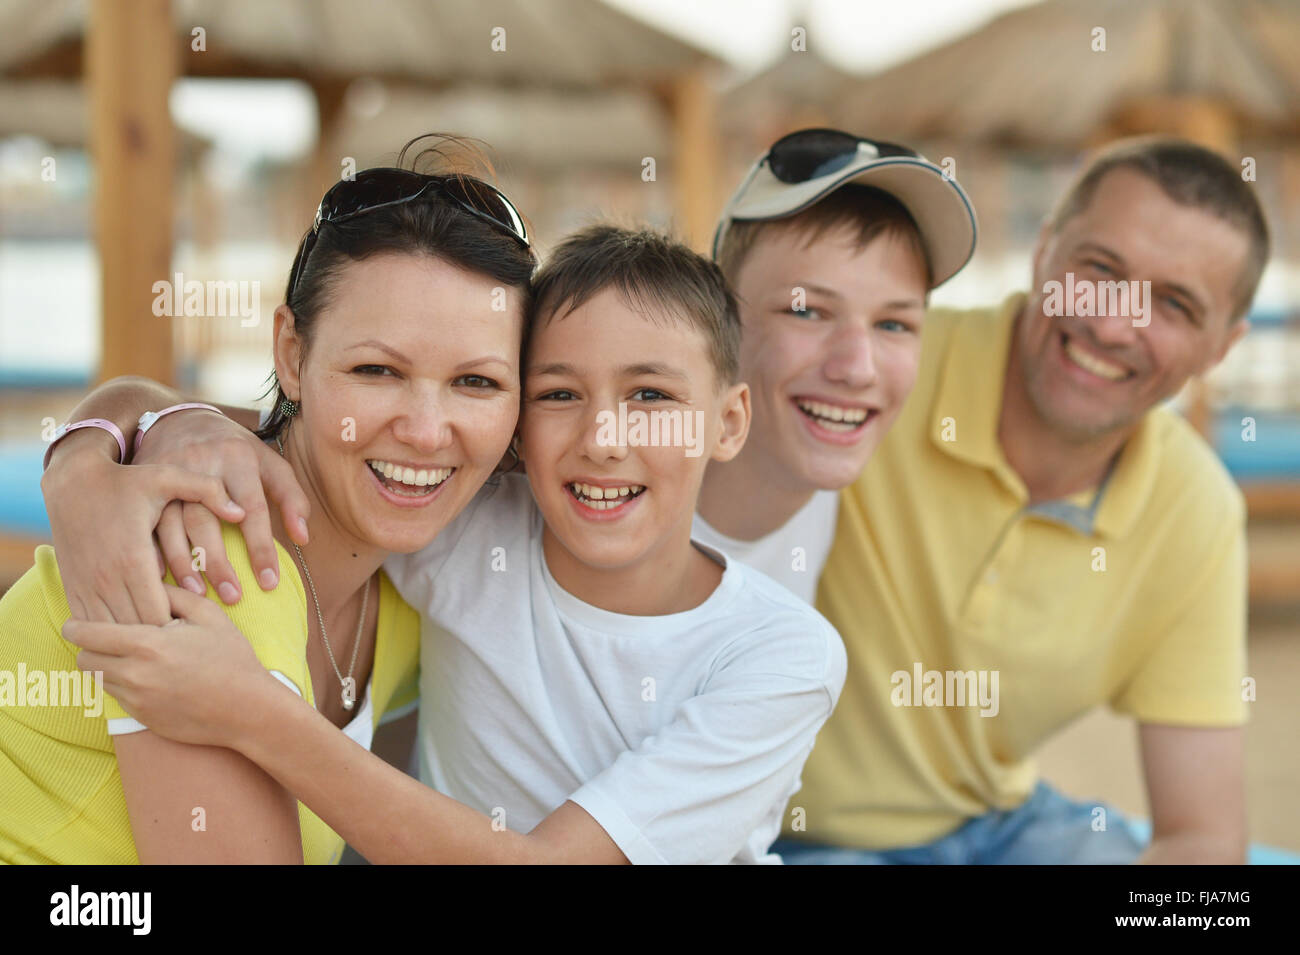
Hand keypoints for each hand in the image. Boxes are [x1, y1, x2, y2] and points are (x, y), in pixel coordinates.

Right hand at [42, 441, 246, 624]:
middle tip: (186, 641)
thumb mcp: (167, 477)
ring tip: (163, 641)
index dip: (180, 628)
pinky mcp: (72, 586)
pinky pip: (89, 623)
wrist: (73, 481)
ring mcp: (87, 584)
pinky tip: (133, 632)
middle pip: (137, 627)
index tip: (200, 628)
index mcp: (134, 557)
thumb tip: (241, 512)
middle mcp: (107, 576)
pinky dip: (110, 632)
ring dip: (136, 638)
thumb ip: (207, 490)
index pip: (160, 612)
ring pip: (111, 630)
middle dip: (162, 639)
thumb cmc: (126, 481)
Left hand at [64, 584, 281, 748]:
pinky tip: (148, 676)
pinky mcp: (141, 718)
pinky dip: (124, 685)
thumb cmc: (232, 658)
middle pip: (84, 659)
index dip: (76, 627)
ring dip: (106, 666)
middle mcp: (135, 675)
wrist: (247, 708)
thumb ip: (174, 595)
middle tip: (103, 639)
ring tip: (129, 656)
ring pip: (98, 680)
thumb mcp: (209, 616)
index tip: (75, 622)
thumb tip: (148, 582)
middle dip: (88, 647)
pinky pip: (116, 697)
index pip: (88, 635)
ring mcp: (137, 700)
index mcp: (148, 645)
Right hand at [133, 409, 310, 606]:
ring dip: (184, 562)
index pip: (252, 510)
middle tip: (233, 597)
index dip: (261, 548)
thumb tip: (304, 538)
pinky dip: (153, 551)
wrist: (183, 420)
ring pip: (171, 524)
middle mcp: (201, 466)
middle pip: (207, 520)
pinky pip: (146, 522)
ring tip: (198, 595)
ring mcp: (167, 474)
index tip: (269, 583)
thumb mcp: (270, 464)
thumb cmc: (236, 451)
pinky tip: (160, 577)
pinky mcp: (145, 484)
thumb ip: (291, 498)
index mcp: (237, 459)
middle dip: (219, 562)